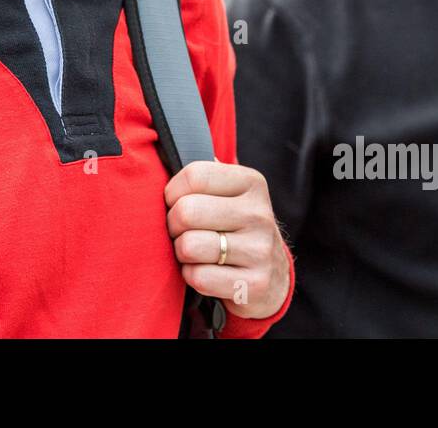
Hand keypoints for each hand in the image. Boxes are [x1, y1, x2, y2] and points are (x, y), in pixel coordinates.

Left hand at [165, 160, 290, 320]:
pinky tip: (205, 271)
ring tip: (193, 251)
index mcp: (251, 182)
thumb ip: (203, 174)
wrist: (272, 275)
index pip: (194, 175)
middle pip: (187, 211)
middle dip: (172, 224)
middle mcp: (259, 213)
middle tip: (180, 230)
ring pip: (189, 246)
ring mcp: (260, 250)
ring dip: (181, 252)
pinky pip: (199, 277)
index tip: (175, 202)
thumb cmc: (235, 226)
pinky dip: (192, 276)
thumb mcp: (229, 192)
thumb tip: (165, 152)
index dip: (172, 191)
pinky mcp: (255, 284)